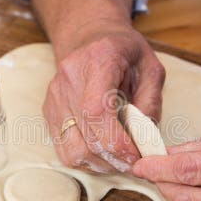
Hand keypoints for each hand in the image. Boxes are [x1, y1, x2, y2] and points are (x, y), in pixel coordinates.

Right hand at [44, 23, 165, 172]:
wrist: (89, 37)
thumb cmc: (123, 51)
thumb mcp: (151, 66)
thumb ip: (151, 100)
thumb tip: (145, 137)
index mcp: (98, 61)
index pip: (97, 111)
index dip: (116, 141)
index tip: (136, 154)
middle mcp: (70, 78)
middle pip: (87, 137)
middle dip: (115, 158)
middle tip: (135, 162)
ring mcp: (55, 96)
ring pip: (73, 150)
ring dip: (100, 163)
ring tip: (119, 159)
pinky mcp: (49, 110)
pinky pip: (64, 148)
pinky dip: (86, 159)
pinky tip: (102, 153)